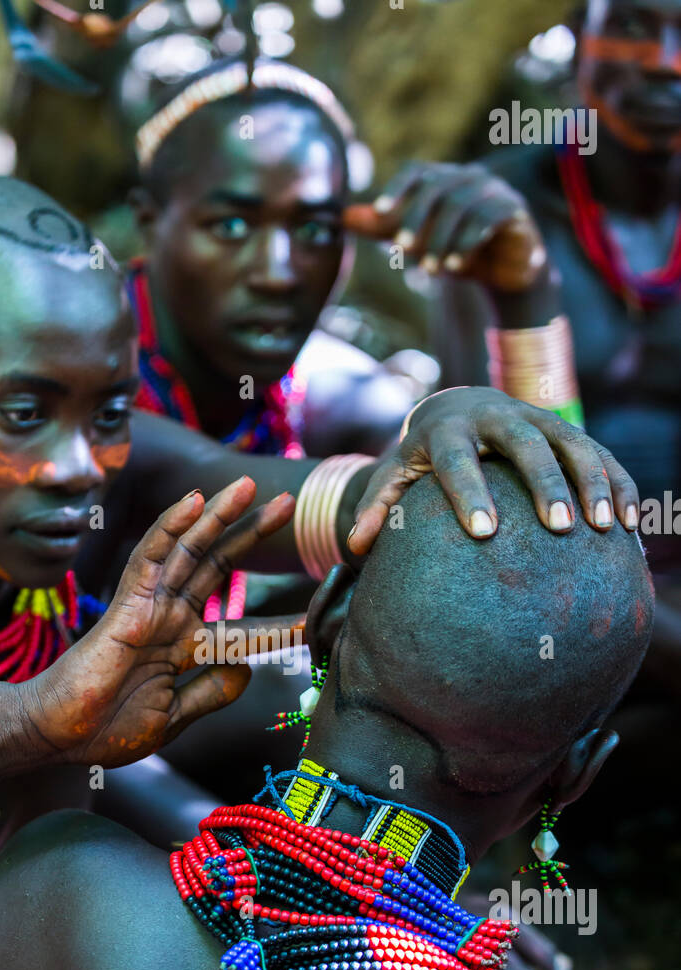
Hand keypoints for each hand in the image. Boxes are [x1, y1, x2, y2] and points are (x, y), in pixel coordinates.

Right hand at [20, 478, 300, 767]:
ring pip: (190, 551)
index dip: (278, 626)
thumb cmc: (106, 731)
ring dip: (219, 516)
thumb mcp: (173, 717)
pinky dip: (172, 527)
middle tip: (289, 504)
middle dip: (252, 536)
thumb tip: (247, 669)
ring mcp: (149, 609)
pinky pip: (151, 558)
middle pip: (219, 568)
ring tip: (249, 484)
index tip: (317, 619)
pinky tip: (195, 501)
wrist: (59, 736)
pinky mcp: (126, 605)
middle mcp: (171, 621)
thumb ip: (210, 692)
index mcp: (185, 650)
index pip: (241, 630)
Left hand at [343, 161, 545, 293]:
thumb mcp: (418, 241)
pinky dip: (468, 243)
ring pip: (461, 205)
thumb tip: (344, 216)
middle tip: (400, 250)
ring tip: (429, 270)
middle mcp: (470, 178)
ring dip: (441, 239)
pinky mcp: (514, 210)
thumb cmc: (458, 250)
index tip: (379, 211)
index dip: (397, 188)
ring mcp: (495, 190)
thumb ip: (383, 227)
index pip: (417, 172)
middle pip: (438, 187)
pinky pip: (489, 218)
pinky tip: (455, 267)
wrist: (507, 272)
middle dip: (416, 219)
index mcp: (444, 179)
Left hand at [347, 386, 640, 552]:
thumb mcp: (396, 474)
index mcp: (449, 430)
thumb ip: (379, 506)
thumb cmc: (423, 456)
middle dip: (545, 485)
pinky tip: (631, 523)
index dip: (471, 493)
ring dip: (593, 483)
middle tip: (558, 529)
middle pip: (525, 445)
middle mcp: (497, 417)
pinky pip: (600, 453)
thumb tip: (356, 546)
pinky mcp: (567, 428)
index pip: (459, 460)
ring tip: (606, 527)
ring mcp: (538, 419)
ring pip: (572, 444)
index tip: (483, 533)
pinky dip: (618, 483)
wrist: (457, 406)